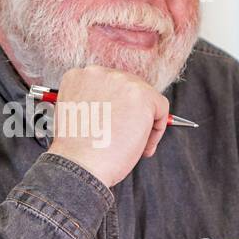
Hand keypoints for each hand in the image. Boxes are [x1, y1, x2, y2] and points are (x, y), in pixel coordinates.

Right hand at [45, 65, 170, 188]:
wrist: (79, 164)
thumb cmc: (77, 151)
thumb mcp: (78, 116)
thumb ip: (96, 104)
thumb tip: (121, 108)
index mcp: (78, 77)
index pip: (107, 86)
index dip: (114, 108)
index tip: (115, 125)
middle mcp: (98, 73)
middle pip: (128, 88)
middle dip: (131, 113)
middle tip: (126, 137)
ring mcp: (121, 82)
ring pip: (145, 97)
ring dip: (144, 121)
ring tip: (133, 144)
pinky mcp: (141, 95)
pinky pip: (161, 107)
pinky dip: (157, 129)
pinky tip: (142, 144)